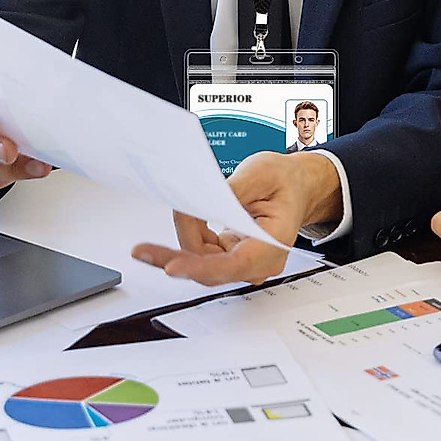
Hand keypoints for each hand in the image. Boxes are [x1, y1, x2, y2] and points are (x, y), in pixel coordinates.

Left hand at [131, 149, 341, 286]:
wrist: (296, 185)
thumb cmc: (284, 180)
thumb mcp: (261, 172)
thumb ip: (231, 191)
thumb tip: (199, 202)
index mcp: (274, 243)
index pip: (234, 264)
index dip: (200, 267)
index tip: (172, 266)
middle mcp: (259, 262)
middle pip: (209, 269)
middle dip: (175, 255)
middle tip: (143, 249)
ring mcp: (244, 262)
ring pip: (200, 264)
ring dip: (182, 240)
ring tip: (177, 211)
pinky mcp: (230, 257)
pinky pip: (201, 254)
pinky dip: (190, 236)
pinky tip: (186, 217)